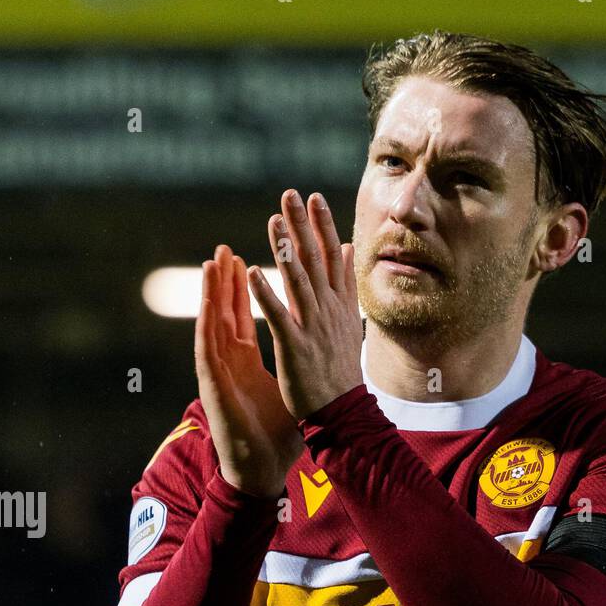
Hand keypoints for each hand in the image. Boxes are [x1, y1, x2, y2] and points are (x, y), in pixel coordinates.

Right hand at [194, 244, 302, 497]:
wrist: (261, 468)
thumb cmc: (276, 435)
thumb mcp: (292, 391)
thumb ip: (300, 367)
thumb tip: (322, 355)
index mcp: (248, 362)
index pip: (247, 318)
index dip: (248, 291)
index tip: (250, 261)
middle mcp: (232, 362)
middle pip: (227, 314)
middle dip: (227, 281)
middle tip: (225, 249)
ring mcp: (221, 372)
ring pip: (214, 324)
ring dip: (213, 293)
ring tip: (214, 262)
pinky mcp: (214, 385)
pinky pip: (209, 349)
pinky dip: (208, 323)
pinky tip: (210, 301)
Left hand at [247, 190, 363, 421]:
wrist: (343, 411)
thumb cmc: (342, 371)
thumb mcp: (351, 324)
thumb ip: (347, 285)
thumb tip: (349, 249)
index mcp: (340, 306)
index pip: (334, 257)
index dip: (324, 226)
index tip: (315, 197)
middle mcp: (329, 312)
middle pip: (316, 261)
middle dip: (303, 226)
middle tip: (290, 194)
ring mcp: (312, 328)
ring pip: (298, 282)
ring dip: (285, 250)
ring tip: (272, 222)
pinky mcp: (295, 347)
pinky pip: (278, 316)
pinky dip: (266, 295)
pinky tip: (253, 273)